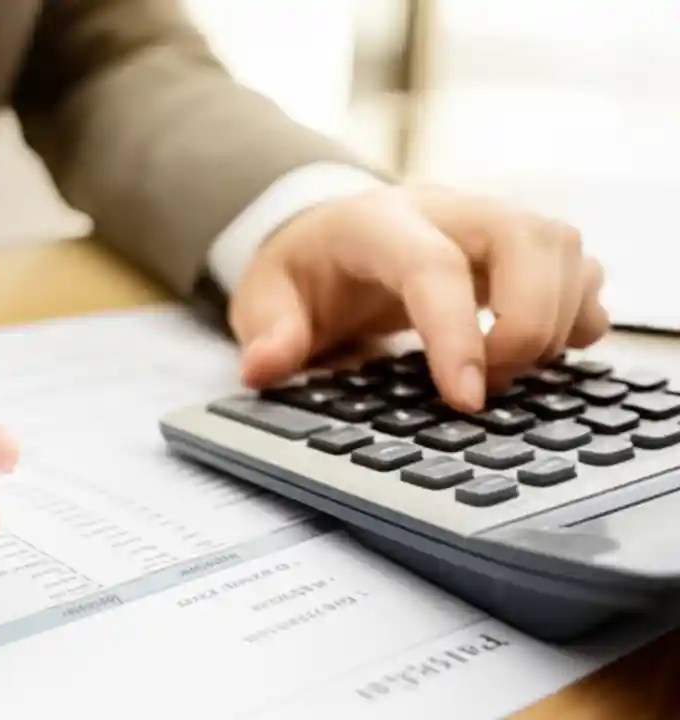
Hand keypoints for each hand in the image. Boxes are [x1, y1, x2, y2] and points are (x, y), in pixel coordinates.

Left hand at [229, 182, 609, 410]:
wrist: (325, 237)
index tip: (465, 400)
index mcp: (373, 222)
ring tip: (513, 372)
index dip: (456, 333)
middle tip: (493, 383)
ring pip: (560, 245)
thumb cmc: (301, 274)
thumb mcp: (263, 301)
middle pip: (522, 237)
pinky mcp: (518, 243)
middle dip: (527, 321)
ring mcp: (487, 219)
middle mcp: (442, 208)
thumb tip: (261, 368)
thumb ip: (267, 333)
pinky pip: (577, 264)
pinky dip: (578, 310)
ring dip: (556, 319)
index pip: (432, 265)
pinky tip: (547, 352)